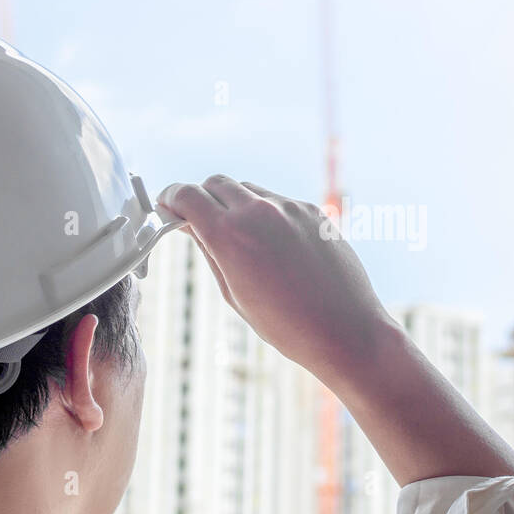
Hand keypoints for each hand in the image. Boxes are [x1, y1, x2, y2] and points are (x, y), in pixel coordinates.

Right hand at [157, 175, 400, 389]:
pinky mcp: (313, 212)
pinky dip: (265, 213)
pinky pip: (278, 202)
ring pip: (248, 189)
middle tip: (197, 220)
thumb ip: (210, 252)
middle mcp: (259, 211)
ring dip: (234, 203)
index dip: (171, 198)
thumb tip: (192, 226)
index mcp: (230, 234)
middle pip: (216, 183)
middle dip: (201, 197)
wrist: (345, 330)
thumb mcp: (234, 294)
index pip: (187, 195)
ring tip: (238, 238)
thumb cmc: (287, 325)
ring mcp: (290, 208)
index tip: (167, 207)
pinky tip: (273, 246)